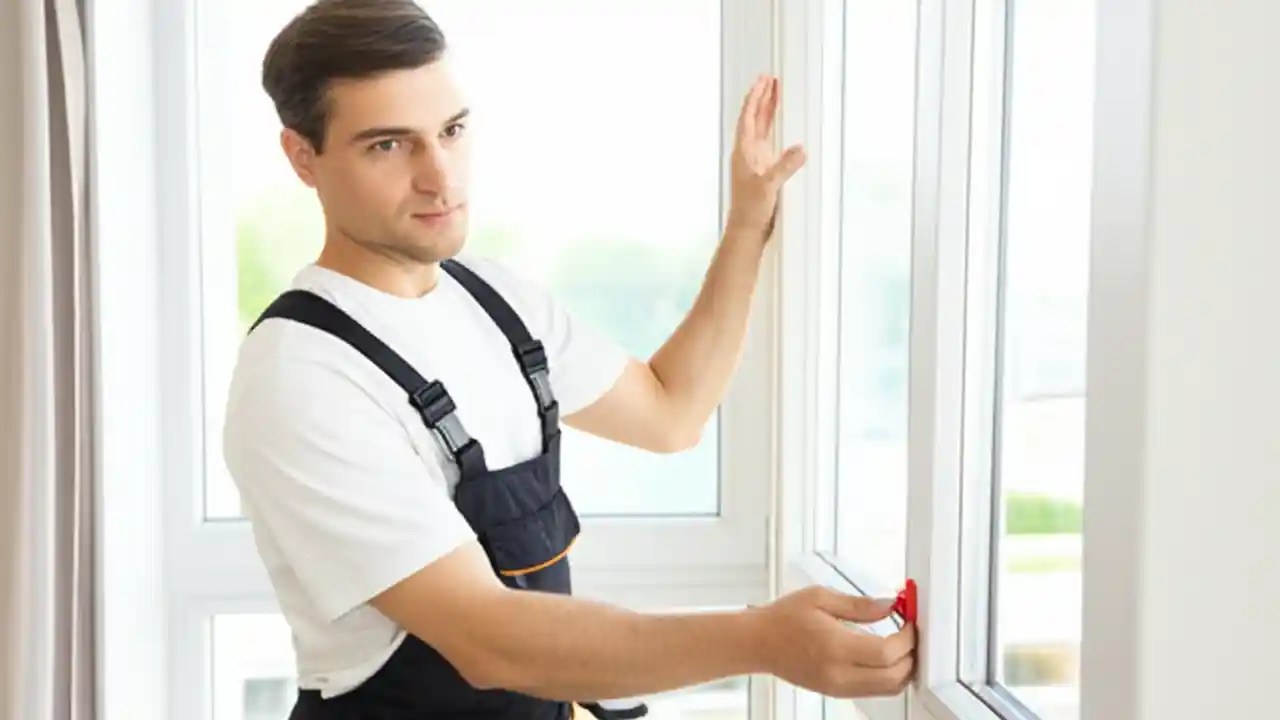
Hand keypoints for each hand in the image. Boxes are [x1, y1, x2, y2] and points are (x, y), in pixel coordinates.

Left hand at [726, 75, 806, 239]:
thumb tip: (800, 149)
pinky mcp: (764, 170)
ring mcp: (755, 161)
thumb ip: (784, 167)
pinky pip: (769, 143)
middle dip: (762, 99)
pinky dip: (775, 130)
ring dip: (768, 112)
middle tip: (770, 80)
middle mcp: (748, 153)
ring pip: (762, 130)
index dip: (756, 98)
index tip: (763, 81)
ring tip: (776, 95)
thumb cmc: (750, 210)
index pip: (749, 118)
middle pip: (754, 119)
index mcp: (744, 152)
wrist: (747, 231)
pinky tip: (781, 127)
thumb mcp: (769, 187)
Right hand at [749, 585, 916, 697]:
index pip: (887, 653)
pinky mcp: (836, 693)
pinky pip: (874, 692)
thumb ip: (858, 605)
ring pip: (888, 690)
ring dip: (903, 670)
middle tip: (910, 634)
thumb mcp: (820, 597)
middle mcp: (838, 674)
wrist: (758, 643)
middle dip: (910, 655)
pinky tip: (886, 658)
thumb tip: (889, 606)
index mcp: (835, 647)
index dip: (907, 638)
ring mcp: (838, 687)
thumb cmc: (784, 618)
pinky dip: (888, 678)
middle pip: (894, 677)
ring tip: (902, 646)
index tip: (909, 623)